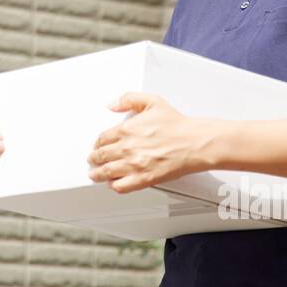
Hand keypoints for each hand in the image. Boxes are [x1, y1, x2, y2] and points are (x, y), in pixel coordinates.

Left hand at [88, 92, 220, 193]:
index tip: (97, 146)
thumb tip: (112, 105)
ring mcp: (134, 165)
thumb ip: (129, 99)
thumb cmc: (177, 125)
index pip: (102, 139)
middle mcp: (127, 148)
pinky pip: (120, 186)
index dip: (97, 144)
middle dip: (93, 159)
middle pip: (100, 156)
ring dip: (97, 174)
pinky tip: (113, 183)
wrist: (194, 143)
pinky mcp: (143, 179)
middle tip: (92, 161)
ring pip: (105, 172)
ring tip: (95, 175)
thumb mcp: (152, 101)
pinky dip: (114, 185)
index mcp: (126, 129)